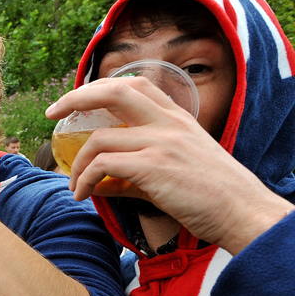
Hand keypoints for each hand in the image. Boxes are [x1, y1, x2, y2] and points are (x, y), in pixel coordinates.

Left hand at [47, 77, 292, 252]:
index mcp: (177, 117)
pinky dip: (85, 180)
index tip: (74, 100)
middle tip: (52, 114)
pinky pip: (102, 166)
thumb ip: (137, 168)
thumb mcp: (178, 167)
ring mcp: (162, 142)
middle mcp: (169, 123)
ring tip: (74, 184)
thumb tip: (99, 182)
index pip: (134, 84)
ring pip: (98, 138)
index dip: (99, 87)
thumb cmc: (212, 195)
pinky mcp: (154, 167)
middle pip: (114, 90)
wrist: (243, 211)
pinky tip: (84, 194)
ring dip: (77, 164)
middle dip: (75, 98)